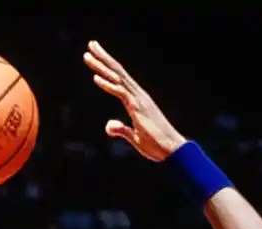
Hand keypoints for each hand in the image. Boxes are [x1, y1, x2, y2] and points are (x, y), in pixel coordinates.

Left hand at [83, 41, 185, 161]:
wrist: (172, 151)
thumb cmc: (156, 145)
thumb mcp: (134, 137)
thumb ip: (121, 130)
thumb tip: (108, 126)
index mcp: (136, 100)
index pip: (119, 79)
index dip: (107, 67)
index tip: (95, 56)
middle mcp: (138, 96)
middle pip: (117, 72)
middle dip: (103, 58)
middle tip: (91, 44)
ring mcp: (139, 100)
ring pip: (118, 78)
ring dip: (102, 66)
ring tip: (88, 54)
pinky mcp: (138, 108)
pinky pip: (120, 93)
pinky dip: (108, 85)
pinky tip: (96, 77)